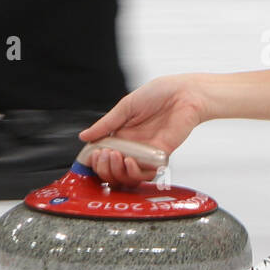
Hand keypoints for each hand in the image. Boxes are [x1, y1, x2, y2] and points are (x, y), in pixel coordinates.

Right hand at [78, 75, 207, 187]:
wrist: (184, 93)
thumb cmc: (159, 94)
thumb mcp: (126, 106)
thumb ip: (106, 123)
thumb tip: (84, 136)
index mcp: (122, 134)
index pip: (103, 155)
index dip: (96, 159)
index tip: (92, 154)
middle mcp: (133, 146)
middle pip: (113, 170)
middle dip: (104, 167)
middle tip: (103, 154)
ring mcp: (146, 153)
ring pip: (127, 176)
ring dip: (117, 171)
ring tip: (115, 156)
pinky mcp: (160, 157)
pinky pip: (146, 174)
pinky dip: (135, 172)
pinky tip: (130, 161)